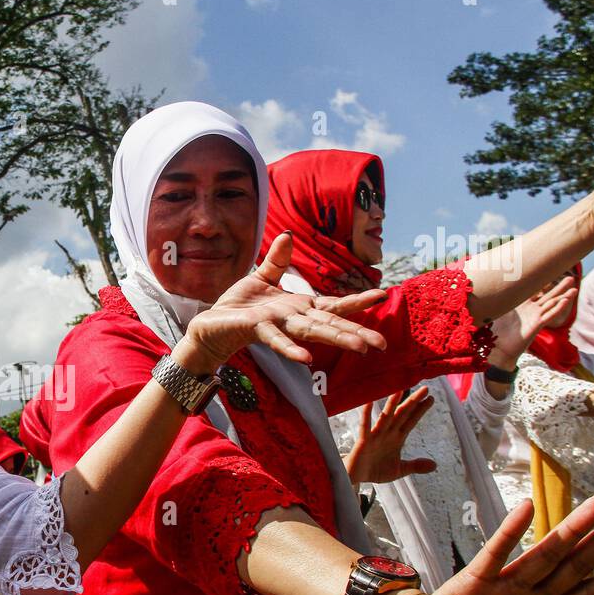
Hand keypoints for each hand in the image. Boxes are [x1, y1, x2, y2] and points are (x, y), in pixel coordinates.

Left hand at [181, 232, 387, 372]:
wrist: (210, 324)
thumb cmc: (238, 306)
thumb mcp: (260, 277)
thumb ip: (278, 260)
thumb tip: (288, 235)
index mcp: (299, 307)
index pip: (333, 305)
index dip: (357, 301)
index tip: (383, 294)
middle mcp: (293, 319)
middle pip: (330, 324)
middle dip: (357, 332)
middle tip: (382, 343)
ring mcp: (278, 325)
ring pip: (311, 332)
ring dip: (335, 339)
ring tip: (360, 347)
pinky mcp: (257, 329)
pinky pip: (276, 339)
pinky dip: (291, 349)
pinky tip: (305, 359)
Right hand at [343, 388, 436, 484]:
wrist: (356, 478)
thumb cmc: (375, 470)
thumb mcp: (399, 470)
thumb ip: (415, 466)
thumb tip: (434, 465)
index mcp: (397, 438)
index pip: (411, 421)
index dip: (420, 410)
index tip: (431, 399)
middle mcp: (388, 433)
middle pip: (402, 414)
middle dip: (413, 402)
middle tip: (425, 388)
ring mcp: (376, 435)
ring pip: (386, 416)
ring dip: (393, 403)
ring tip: (400, 389)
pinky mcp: (364, 441)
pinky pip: (365, 425)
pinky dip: (366, 414)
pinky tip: (369, 402)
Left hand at [488, 277, 576, 364]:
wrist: (498, 349)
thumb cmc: (496, 332)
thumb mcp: (496, 312)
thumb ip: (497, 300)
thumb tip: (490, 286)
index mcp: (521, 305)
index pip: (534, 291)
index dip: (542, 282)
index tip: (550, 271)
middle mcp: (531, 310)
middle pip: (548, 296)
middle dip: (559, 287)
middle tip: (571, 277)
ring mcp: (535, 317)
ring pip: (552, 304)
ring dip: (564, 296)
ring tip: (575, 288)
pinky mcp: (536, 325)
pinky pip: (549, 315)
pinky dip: (557, 308)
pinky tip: (566, 301)